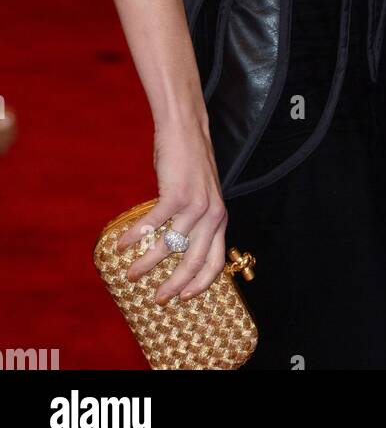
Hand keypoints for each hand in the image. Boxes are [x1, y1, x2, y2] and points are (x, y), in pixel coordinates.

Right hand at [114, 117, 226, 304]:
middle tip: (157, 299)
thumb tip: (171, 248)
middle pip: (194, 262)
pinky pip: (154, 224)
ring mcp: (196, 205)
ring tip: (131, 274)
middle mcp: (213, 215)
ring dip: (148, 264)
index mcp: (220, 218)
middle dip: (175, 285)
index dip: (201, 284)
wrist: (186, 129)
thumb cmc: (188, 163)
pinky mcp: (177, 194)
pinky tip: (122, 245)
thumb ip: (193, 220)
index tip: (185, 298)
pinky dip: (136, 237)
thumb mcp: (201, 195)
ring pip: (170, 247)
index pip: (216, 261)